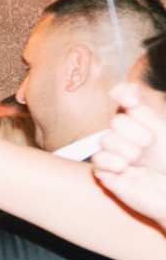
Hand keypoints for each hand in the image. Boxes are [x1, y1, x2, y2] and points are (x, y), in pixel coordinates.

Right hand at [92, 82, 165, 226]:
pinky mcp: (104, 172)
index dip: (127, 98)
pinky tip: (129, 172)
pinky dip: (117, 165)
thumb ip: (140, 109)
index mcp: (139, 121)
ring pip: (107, 140)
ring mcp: (112, 152)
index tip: (129, 99)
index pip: (126, 99)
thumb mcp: (161, 131)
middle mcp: (123, 134)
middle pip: (117, 122)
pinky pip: (100, 159)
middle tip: (150, 150)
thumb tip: (120, 87)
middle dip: (138, 136)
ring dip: (130, 153)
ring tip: (141, 163)